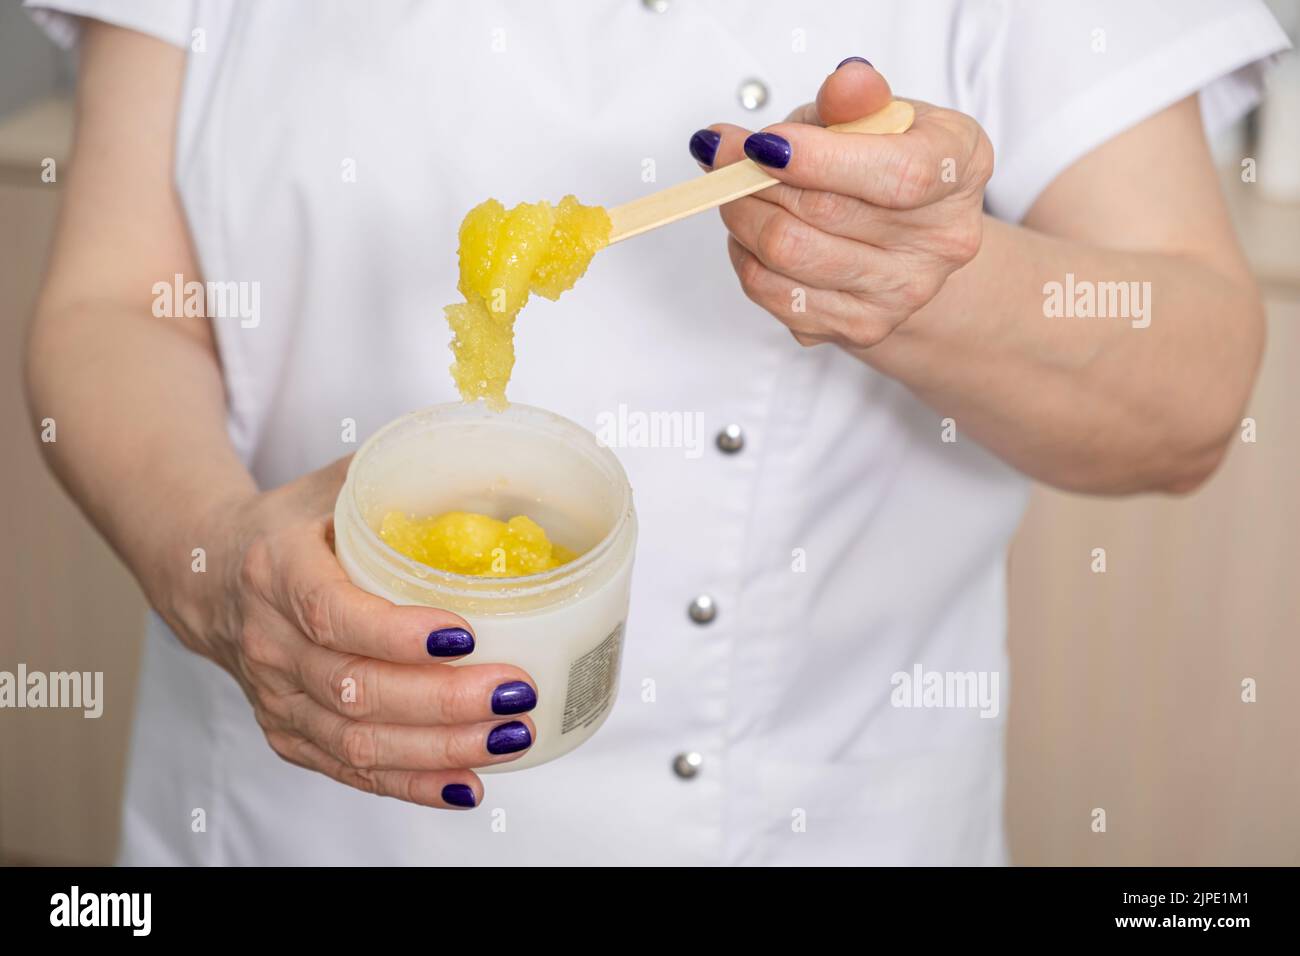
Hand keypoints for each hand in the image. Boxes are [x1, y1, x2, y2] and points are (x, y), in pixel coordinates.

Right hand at [171, 457, 537, 809]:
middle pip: (353, 687)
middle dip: (442, 699)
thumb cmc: (293, 525)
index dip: (397, 632)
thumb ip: (402, 472)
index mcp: (276, 568)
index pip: (332, 612)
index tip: (465, 634)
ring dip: (438, 747)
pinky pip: (348, 771)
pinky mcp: (288, 733)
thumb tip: (498, 438)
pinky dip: (410, 784)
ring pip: (354, 739)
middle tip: (515, 691)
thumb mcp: (336, 483)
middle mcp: (268, 640)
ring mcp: (274, 696)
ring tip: (509, 737)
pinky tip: (467, 785)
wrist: (210, 574)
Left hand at [690, 59, 992, 348]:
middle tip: (723, 155)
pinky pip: (775, 295)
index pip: (897, 175)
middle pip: (826, 213)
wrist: (905, 240)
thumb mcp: (877, 116)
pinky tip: (753, 233)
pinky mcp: (861, 328)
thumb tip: (845, 82)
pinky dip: (746, 257)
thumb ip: (857, 100)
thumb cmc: (884, 164)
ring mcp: (904, 293)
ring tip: (736, 191)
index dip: (819, 160)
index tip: (761, 143)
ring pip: (790, 255)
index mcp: (959, 168)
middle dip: (754, 178)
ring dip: (742, 216)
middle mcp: (944, 240)